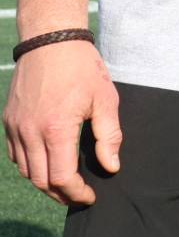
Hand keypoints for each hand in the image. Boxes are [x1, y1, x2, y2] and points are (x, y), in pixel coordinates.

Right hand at [3, 40, 121, 204]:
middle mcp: (30, 132)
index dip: (75, 192)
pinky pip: (16, 154)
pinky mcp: (9, 120)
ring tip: (65, 183)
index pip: (61, 177)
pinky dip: (30, 165)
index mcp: (55, 129)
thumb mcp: (105, 99)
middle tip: (78, 195)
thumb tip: (111, 166)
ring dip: (43, 182)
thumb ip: (109, 136)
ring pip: (25, 170)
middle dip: (60, 193)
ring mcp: (15, 127)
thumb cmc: (82, 68)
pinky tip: (46, 163)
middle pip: (40, 180)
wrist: (51, 41)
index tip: (90, 195)